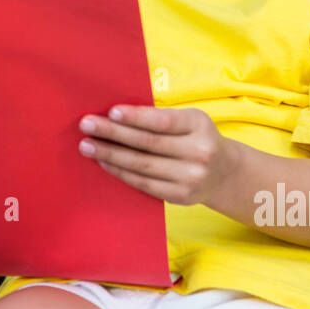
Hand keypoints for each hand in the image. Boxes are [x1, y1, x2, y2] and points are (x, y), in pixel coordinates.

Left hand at [78, 104, 236, 205]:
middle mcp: (198, 152)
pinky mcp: (180, 196)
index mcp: (199, 125)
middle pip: (148, 143)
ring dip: (110, 155)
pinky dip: (121, 172)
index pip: (163, 121)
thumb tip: (114, 115)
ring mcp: (190, 177)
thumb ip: (160, 118)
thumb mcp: (189, 121)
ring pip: (142, 165)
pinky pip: (144, 183)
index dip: (136, 117)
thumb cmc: (195, 137)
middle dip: (113, 133)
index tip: (111, 112)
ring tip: (87, 145)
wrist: (223, 173)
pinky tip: (104, 163)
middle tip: (86, 125)